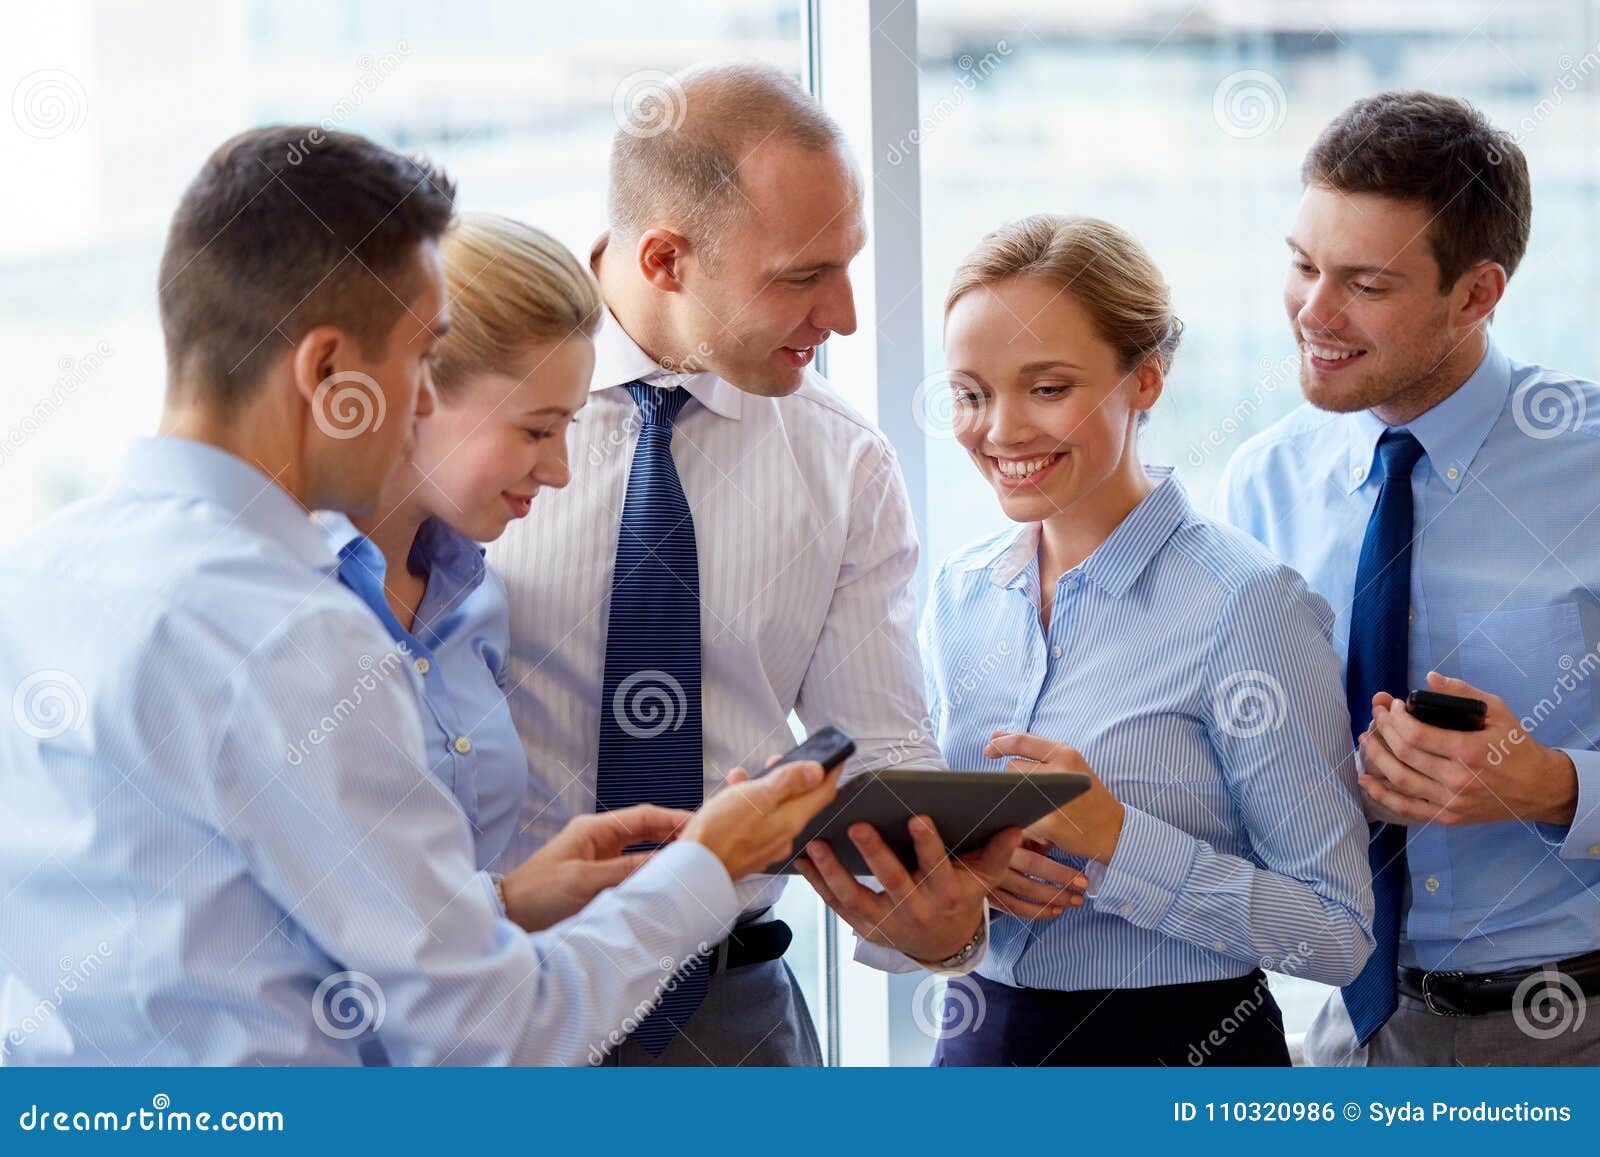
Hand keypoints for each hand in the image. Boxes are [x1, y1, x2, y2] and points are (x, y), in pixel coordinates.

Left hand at [501, 804, 691, 931]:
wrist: (509, 918)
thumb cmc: (538, 894)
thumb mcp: (585, 880)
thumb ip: (626, 870)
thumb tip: (666, 862)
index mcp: (594, 829)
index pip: (643, 817)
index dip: (674, 819)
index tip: (701, 825)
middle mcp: (597, 840)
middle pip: (645, 830)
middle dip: (674, 834)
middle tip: (703, 843)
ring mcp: (597, 859)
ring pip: (640, 851)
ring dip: (663, 855)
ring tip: (690, 861)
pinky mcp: (595, 880)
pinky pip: (630, 871)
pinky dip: (648, 873)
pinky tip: (662, 882)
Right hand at [679, 759, 840, 880]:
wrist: (693, 869)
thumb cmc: (721, 832)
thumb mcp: (757, 796)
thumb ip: (789, 782)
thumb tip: (817, 772)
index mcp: (792, 820)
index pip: (823, 793)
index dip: (830, 772)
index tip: (835, 756)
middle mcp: (785, 835)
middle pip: (799, 801)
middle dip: (792, 777)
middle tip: (779, 759)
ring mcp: (767, 845)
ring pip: (774, 810)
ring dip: (764, 789)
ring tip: (744, 776)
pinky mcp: (749, 851)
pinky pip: (757, 822)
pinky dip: (748, 805)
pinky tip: (731, 797)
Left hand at [796, 814, 1019, 963]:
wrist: (943, 943)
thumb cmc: (960, 897)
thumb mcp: (982, 880)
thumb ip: (998, 854)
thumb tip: (1016, 826)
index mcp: (945, 894)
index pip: (937, 867)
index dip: (929, 845)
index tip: (919, 817)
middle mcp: (915, 910)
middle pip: (893, 881)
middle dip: (875, 853)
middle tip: (857, 824)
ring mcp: (886, 922)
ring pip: (856, 897)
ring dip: (832, 871)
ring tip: (815, 844)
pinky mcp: (864, 926)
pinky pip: (837, 905)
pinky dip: (818, 884)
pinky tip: (802, 860)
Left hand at [984, 731, 1124, 863]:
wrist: (1112, 828)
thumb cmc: (1085, 794)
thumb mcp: (1068, 764)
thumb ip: (1033, 750)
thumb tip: (996, 734)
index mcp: (1065, 753)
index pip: (1021, 741)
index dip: (999, 744)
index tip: (988, 750)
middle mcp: (1061, 771)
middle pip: (1011, 768)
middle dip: (1011, 780)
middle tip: (1028, 794)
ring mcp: (1055, 797)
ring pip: (1012, 791)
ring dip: (1014, 799)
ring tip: (1034, 807)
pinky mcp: (1050, 822)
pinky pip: (1019, 816)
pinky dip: (1021, 820)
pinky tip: (1034, 824)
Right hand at [985, 836, 1088, 920]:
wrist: (956, 865)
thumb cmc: (988, 840)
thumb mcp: (1003, 828)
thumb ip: (1027, 834)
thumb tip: (1052, 837)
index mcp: (998, 838)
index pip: (1021, 840)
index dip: (1037, 848)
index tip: (1057, 854)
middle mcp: (992, 861)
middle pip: (1032, 867)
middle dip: (1061, 876)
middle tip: (1084, 883)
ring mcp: (990, 882)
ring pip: (1026, 892)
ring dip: (1054, 897)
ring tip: (1077, 900)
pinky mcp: (989, 897)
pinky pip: (1015, 909)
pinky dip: (1037, 912)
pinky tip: (1056, 911)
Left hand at [1358, 672, 1578, 825]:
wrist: (1541, 789)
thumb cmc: (1518, 747)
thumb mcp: (1497, 712)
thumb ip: (1462, 693)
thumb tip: (1429, 678)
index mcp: (1469, 751)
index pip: (1416, 735)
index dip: (1396, 718)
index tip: (1392, 706)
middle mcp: (1457, 780)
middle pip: (1405, 755)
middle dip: (1383, 731)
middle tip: (1375, 716)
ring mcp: (1451, 802)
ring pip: (1400, 781)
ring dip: (1377, 758)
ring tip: (1365, 740)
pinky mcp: (1448, 817)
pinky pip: (1408, 808)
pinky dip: (1382, 795)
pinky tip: (1365, 780)